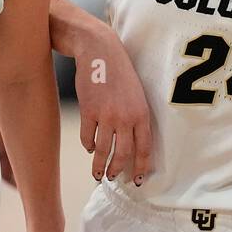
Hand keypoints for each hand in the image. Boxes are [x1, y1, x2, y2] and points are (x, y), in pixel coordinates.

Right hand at [72, 22, 153, 185]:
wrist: (100, 52)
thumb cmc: (121, 74)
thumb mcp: (137, 94)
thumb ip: (136, 118)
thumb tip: (132, 143)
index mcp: (142, 113)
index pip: (144, 148)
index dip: (140, 167)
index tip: (136, 180)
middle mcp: (125, 117)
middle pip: (123, 154)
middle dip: (117, 170)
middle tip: (113, 178)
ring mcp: (106, 115)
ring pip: (102, 150)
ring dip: (99, 166)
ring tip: (98, 175)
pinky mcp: (88, 111)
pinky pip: (88, 137)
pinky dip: (88, 146)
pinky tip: (89, 149)